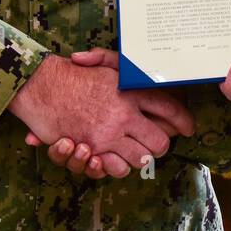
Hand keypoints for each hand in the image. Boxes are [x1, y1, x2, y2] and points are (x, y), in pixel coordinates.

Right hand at [10, 51, 194, 178]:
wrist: (42, 86)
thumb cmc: (74, 74)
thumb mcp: (105, 62)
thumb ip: (129, 69)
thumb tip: (150, 75)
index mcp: (132, 91)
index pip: (170, 109)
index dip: (183, 121)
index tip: (188, 129)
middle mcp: (126, 113)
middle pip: (160, 141)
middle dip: (159, 146)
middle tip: (153, 144)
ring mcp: (110, 133)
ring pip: (142, 159)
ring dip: (138, 158)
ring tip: (131, 151)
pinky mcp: (93, 148)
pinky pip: (117, 168)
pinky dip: (116, 166)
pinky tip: (110, 157)